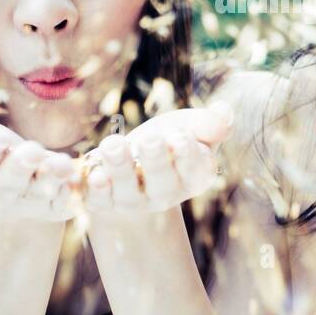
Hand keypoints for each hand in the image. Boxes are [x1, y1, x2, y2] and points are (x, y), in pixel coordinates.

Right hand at [0, 113, 77, 222]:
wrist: (15, 173)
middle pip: (9, 180)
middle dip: (20, 166)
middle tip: (31, 151)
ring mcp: (28, 200)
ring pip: (39, 189)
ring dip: (51, 177)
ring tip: (62, 165)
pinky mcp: (55, 204)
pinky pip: (65, 200)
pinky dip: (73, 191)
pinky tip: (80, 178)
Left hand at [81, 103, 232, 213]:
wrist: (132, 159)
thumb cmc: (166, 139)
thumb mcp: (188, 126)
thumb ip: (207, 122)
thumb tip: (224, 112)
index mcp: (193, 176)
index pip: (195, 171)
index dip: (188, 156)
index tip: (180, 138)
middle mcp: (165, 195)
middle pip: (162, 185)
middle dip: (156, 161)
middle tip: (150, 139)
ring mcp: (134, 202)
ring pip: (128, 193)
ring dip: (120, 169)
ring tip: (114, 144)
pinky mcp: (104, 203)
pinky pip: (99, 202)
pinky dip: (94, 191)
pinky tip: (91, 174)